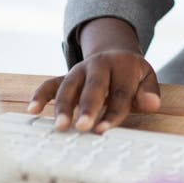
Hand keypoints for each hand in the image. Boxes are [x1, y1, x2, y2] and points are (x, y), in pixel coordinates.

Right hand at [27, 50, 160, 132]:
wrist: (114, 53)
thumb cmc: (131, 74)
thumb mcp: (146, 77)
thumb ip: (149, 91)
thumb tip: (151, 104)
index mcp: (122, 64)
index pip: (120, 91)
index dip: (113, 111)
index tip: (104, 129)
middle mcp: (99, 64)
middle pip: (93, 86)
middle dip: (87, 107)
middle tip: (83, 127)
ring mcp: (80, 69)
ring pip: (69, 85)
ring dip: (63, 106)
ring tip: (60, 127)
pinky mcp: (66, 75)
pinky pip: (50, 83)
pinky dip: (40, 95)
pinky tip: (32, 110)